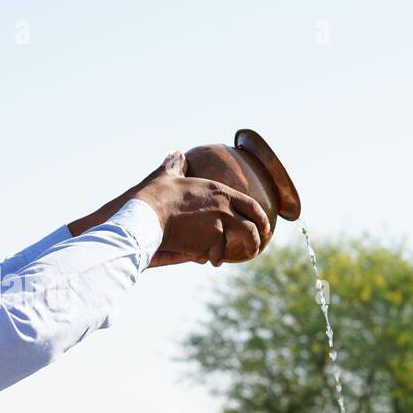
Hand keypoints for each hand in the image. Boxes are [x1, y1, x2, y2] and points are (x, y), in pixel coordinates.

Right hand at [134, 150, 271, 266]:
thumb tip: (175, 153)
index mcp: (219, 191)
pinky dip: (209, 257)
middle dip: (254, 241)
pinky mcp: (208, 244)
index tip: (265, 226)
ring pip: (229, 245)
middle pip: (250, 229)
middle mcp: (224, 209)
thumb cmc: (155, 195)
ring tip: (220, 259)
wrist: (147, 217)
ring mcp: (218, 227)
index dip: (260, 217)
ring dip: (225, 253)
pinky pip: (213, 254)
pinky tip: (206, 260)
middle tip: (254, 248)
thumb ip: (175, 165)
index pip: (250, 205)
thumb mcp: (167, 175)